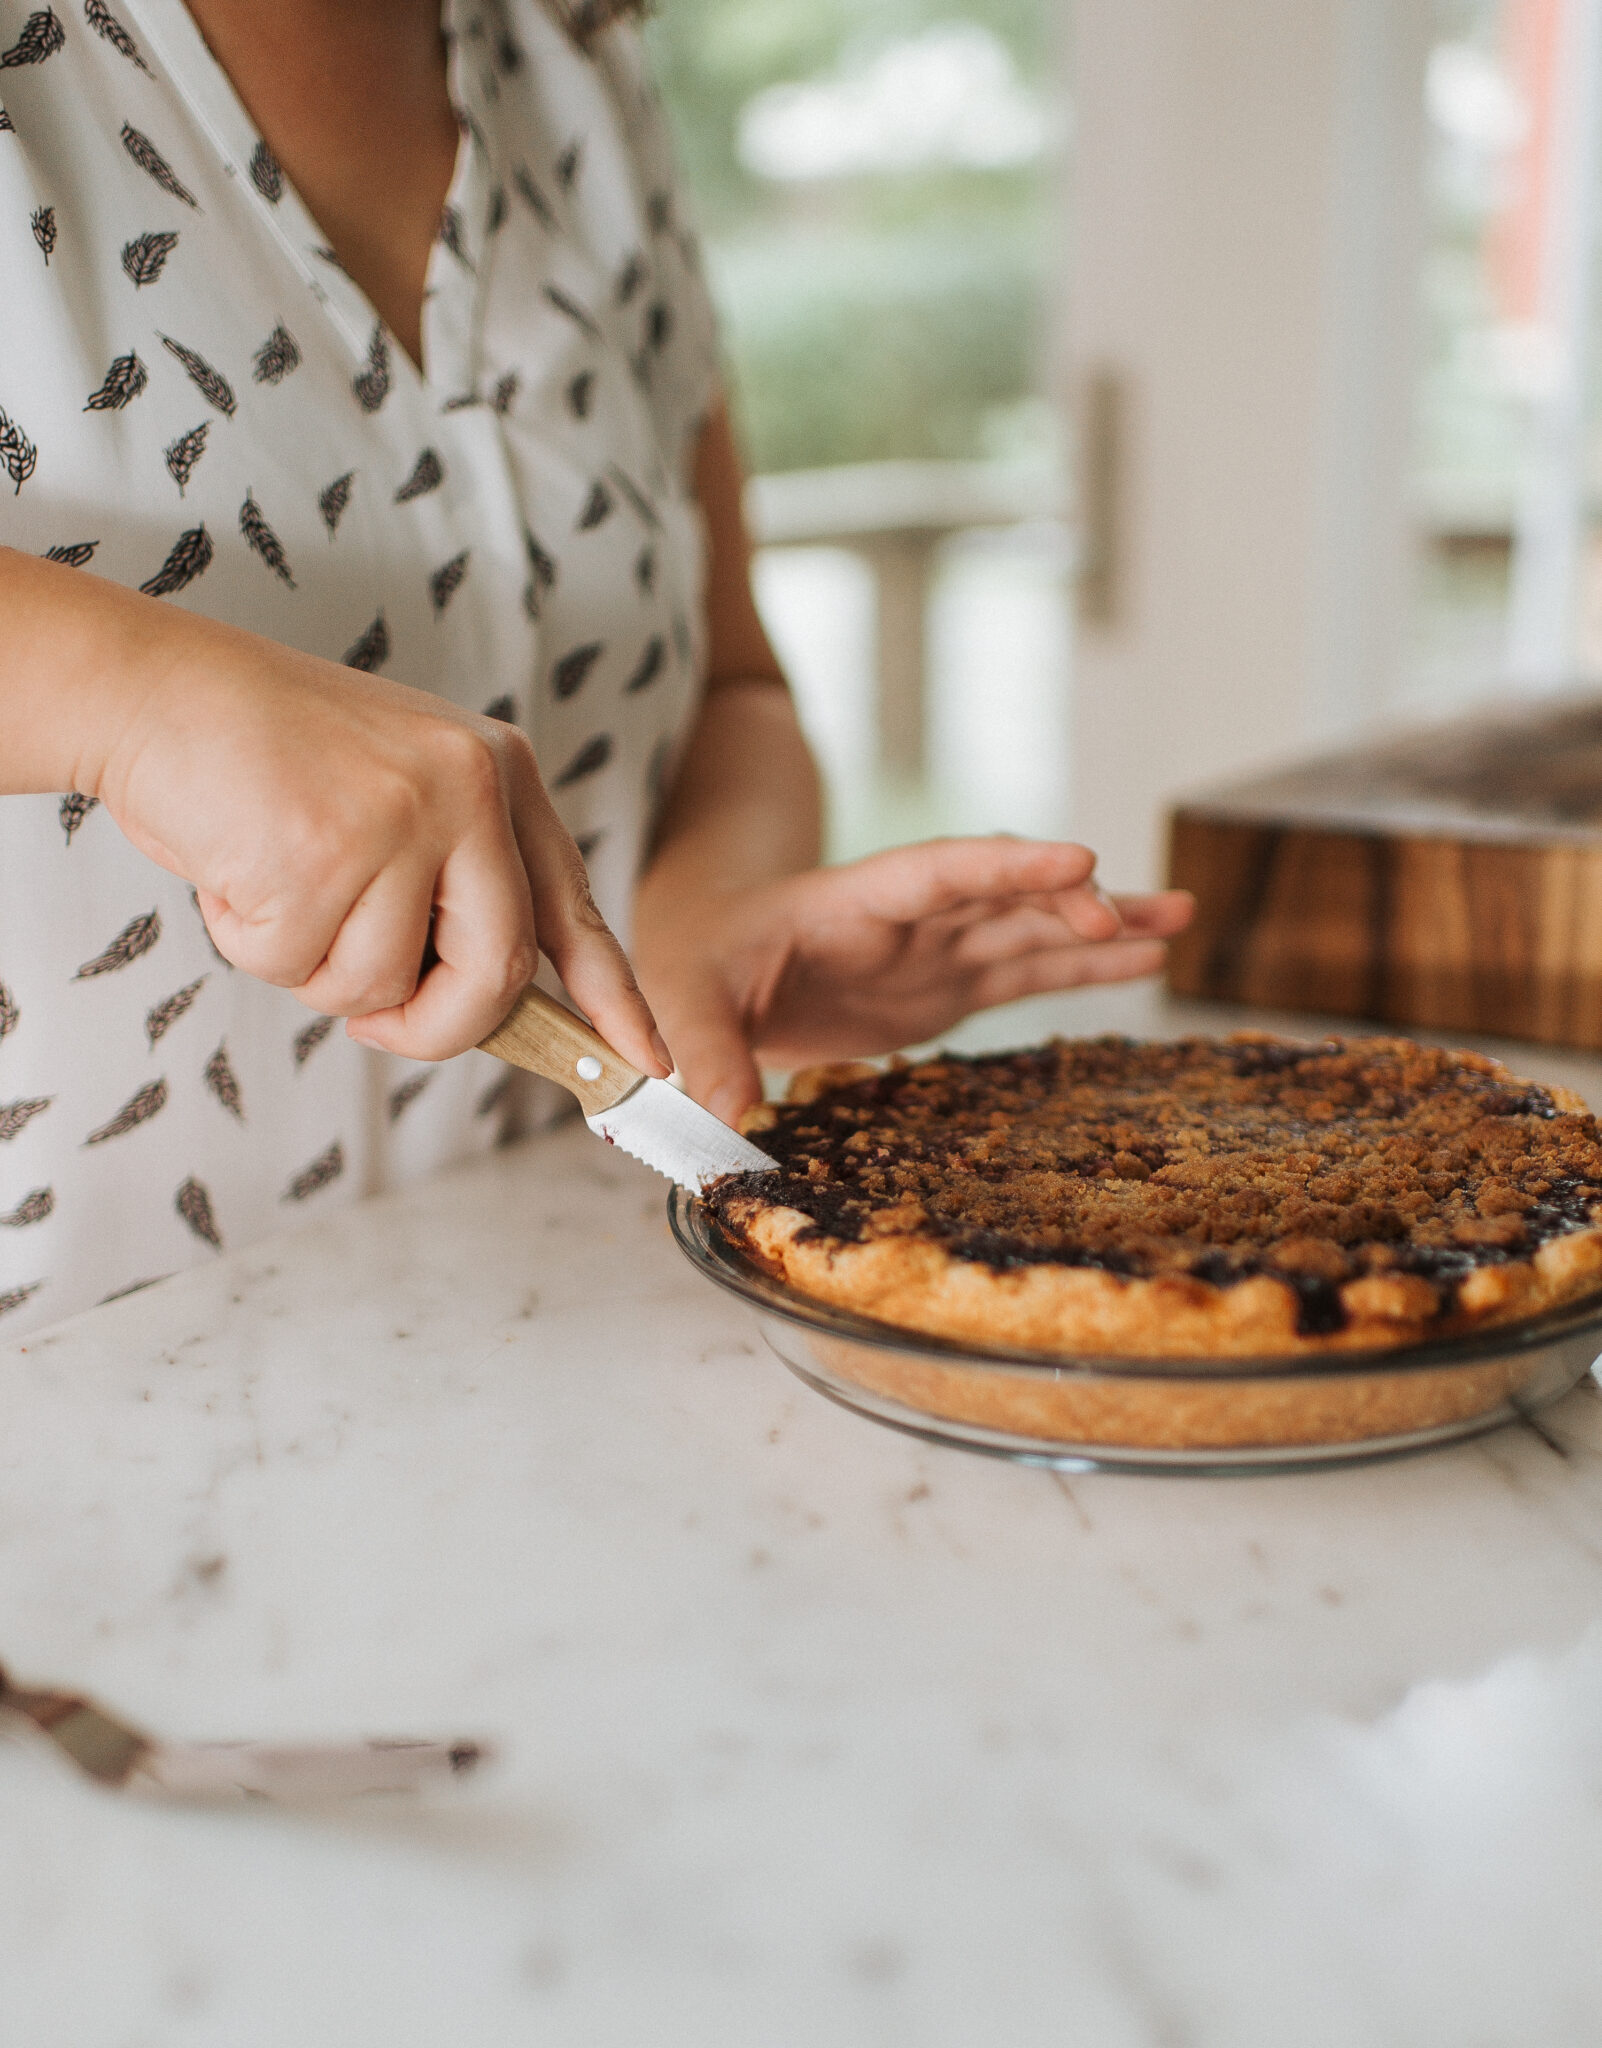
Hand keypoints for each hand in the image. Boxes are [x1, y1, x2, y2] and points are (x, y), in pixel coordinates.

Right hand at [91, 605, 665, 1068]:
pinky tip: (237, 868)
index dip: (615, 1001)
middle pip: (496, 975)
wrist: (151, 685)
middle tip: (377, 1019)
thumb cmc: (268, 758)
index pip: (576, 909)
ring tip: (278, 879)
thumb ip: (453, 885)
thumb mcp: (398, 796)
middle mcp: (468, 788)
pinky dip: (252, 942)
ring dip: (315, 968)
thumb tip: (488, 1007)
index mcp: (499, 774)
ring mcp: (399, 817)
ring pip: (384, 985)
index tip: (648, 1065)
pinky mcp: (319, 851)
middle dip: (435, 1026)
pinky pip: (297, 968)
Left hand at [633, 836, 1192, 1123]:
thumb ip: (709, 1049)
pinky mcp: (947, 986)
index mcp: (856, 898)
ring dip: (1103, 924)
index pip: (944, 870)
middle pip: (1006, 895)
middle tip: (1130, 915)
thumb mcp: (688, 994)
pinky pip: (1026, 969)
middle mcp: (912, 917)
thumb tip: (727, 1122)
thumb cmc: (703, 958)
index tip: (1078, 861)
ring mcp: (936, 949)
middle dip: (1070, 900)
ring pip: (1033, 928)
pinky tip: (1144, 961)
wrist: (714, 954)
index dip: (1010, 865)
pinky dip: (1083, 964)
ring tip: (1182, 917)